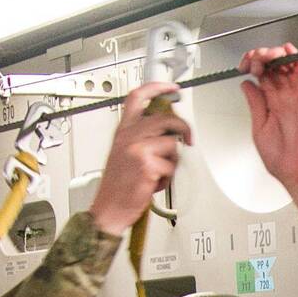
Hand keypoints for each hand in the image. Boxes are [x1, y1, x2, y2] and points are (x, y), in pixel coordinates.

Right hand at [89, 81, 192, 235]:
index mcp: (123, 131)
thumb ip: (141, 136)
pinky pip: (171, 166)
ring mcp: (138, 150)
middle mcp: (129, 136)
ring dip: (171, 162)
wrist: (109, 208)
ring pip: (172, 145)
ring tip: (158, 172)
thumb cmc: (118, 185)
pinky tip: (153, 183)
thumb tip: (167, 129)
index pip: (137, 97)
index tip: (172, 88)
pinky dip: (167, 178)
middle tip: (188, 138)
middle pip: (165, 118)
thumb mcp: (123, 152)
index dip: (157, 88)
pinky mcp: (147, 165)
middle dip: (183, 128)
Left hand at [239, 44, 297, 216]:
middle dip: (261, 56)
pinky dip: (297, 60)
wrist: (296, 173)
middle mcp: (284, 98)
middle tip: (251, 60)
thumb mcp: (259, 128)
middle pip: (274, 65)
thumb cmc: (281, 158)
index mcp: (272, 104)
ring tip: (264, 56)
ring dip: (276, 54)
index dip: (252, 64)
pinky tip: (287, 52)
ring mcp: (296, 97)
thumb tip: (246, 85)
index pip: (264, 74)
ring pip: (289, 64)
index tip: (243, 65)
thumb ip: (255, 104)